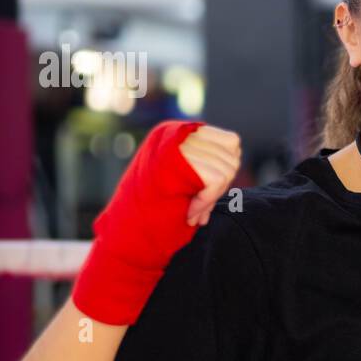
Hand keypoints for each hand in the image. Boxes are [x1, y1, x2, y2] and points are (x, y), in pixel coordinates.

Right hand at [72, 120, 240, 325]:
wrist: (125, 227)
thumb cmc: (153, 207)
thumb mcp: (181, 180)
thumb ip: (206, 165)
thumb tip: (236, 151)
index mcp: (178, 133)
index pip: (231, 142)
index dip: (226, 170)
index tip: (206, 193)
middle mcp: (178, 133)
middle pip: (232, 158)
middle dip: (222, 188)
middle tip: (198, 210)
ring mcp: (178, 144)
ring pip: (226, 171)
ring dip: (213, 198)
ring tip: (192, 213)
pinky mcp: (180, 160)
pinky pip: (217, 180)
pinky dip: (208, 201)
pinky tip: (189, 214)